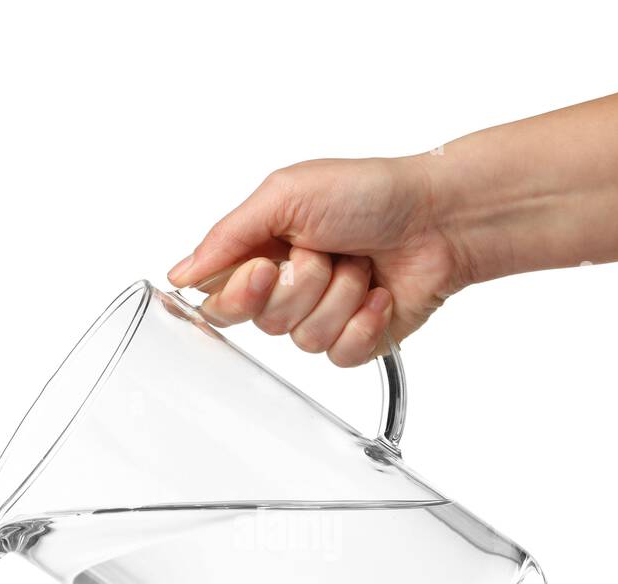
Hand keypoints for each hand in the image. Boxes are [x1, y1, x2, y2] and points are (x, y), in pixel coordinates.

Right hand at [167, 156, 470, 366]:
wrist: (437, 219)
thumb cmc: (368, 192)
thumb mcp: (285, 195)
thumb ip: (228, 236)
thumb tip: (180, 273)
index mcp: (260, 251)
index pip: (219, 300)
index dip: (239, 294)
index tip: (265, 267)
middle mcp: (286, 288)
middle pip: (264, 322)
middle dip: (302, 285)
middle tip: (327, 252)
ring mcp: (321, 317)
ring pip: (304, 340)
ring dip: (339, 297)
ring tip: (360, 265)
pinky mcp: (355, 341)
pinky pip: (339, 356)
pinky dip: (364, 323)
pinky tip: (379, 295)